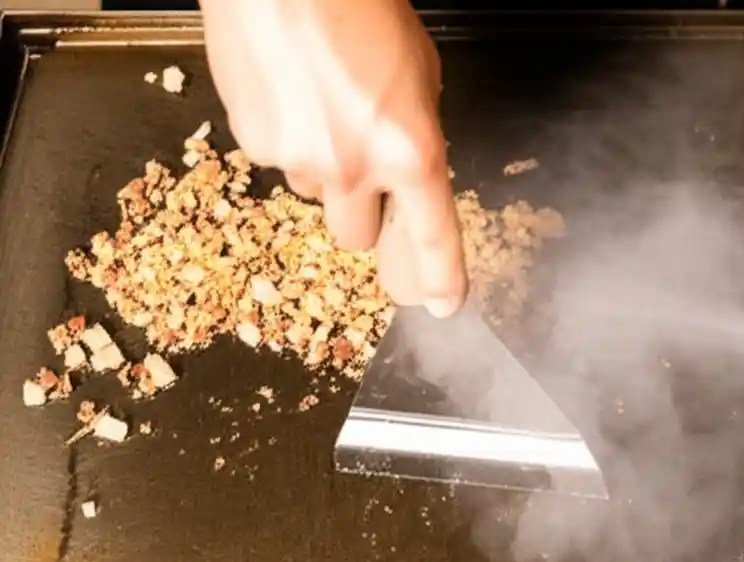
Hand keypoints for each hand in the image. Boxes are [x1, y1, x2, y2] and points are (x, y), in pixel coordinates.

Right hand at [201, 0, 466, 315]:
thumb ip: (420, 133)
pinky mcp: (254, 145)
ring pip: (316, 196)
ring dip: (325, 171)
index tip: (443, 304)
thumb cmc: (357, 7)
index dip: (442, 278)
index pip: (434, 239)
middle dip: (366, 215)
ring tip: (324, 106)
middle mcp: (353, 169)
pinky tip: (294, 92)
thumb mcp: (421, 73)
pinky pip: (280, 162)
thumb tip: (411, 169)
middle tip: (366, 173)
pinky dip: (290, 139)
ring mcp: (298, 161)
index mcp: (411, 152)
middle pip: (358, 240)